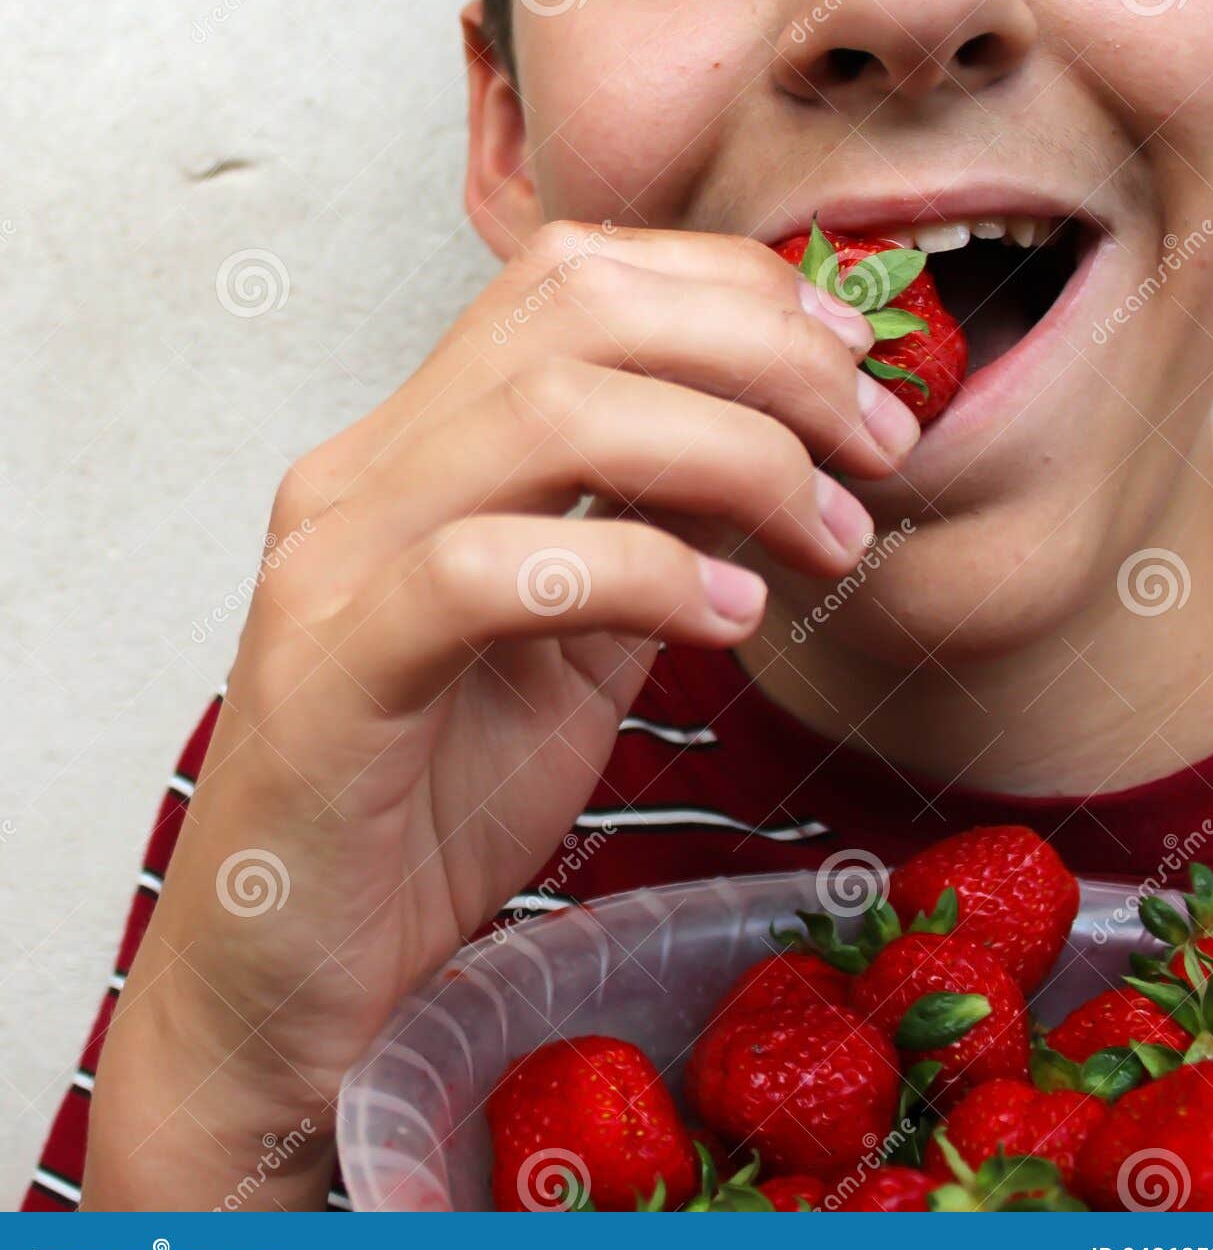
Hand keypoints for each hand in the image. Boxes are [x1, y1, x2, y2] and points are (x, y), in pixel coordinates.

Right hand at [84, 223, 920, 1207]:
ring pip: (549, 414)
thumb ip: (652, 528)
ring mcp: (336, 560)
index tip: (857, 357)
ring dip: (736, 454)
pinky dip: (640, 571)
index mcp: (422, 442)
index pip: (576, 276)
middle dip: (765, 352)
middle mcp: (367, 470)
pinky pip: (488, 570)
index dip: (734, 287)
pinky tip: (731, 615)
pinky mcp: (332, 668)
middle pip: (578, 310)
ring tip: (832, 536)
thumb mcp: (580, 642)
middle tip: (879, 440)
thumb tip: (784, 442)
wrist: (297, 973)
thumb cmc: (435, 804)